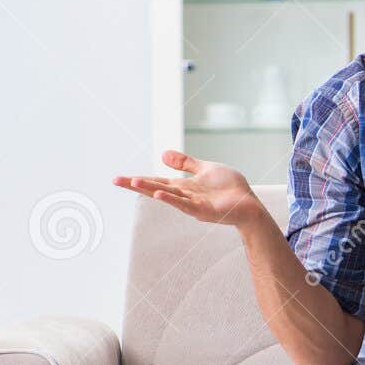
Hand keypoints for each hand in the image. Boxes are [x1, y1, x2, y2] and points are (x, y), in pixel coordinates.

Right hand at [112, 151, 260, 229]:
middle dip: (136, 184)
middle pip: (155, 188)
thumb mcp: (205, 168)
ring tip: (133, 183)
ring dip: (150, 189)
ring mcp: (192, 204)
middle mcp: (184, 195)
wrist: (249, 203)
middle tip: (115, 180)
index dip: (137, 179)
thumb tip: (162, 154)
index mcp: (183, 186)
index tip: (118, 178)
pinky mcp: (203, 210)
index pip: (155, 180)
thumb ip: (185, 163)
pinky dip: (172, 199)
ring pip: (167, 195)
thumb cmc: (230, 188)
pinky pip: (185, 204)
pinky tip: (159, 194)